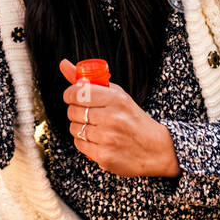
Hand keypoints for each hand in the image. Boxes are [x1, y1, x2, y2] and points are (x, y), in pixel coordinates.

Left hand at [59, 58, 180, 177]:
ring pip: (74, 128)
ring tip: (95, 127)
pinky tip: (97, 139)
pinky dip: (84, 141)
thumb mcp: (116, 95)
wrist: (155, 149)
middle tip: (87, 112)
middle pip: (73, 111)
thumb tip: (63, 64)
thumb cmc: (133, 118)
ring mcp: (108, 138)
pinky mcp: (104, 156)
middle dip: (75, 111)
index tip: (72, 96)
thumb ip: (89, 81)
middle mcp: (112, 118)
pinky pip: (79, 144)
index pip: (78, 92)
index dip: (70, 94)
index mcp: (116, 99)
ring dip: (80, 127)